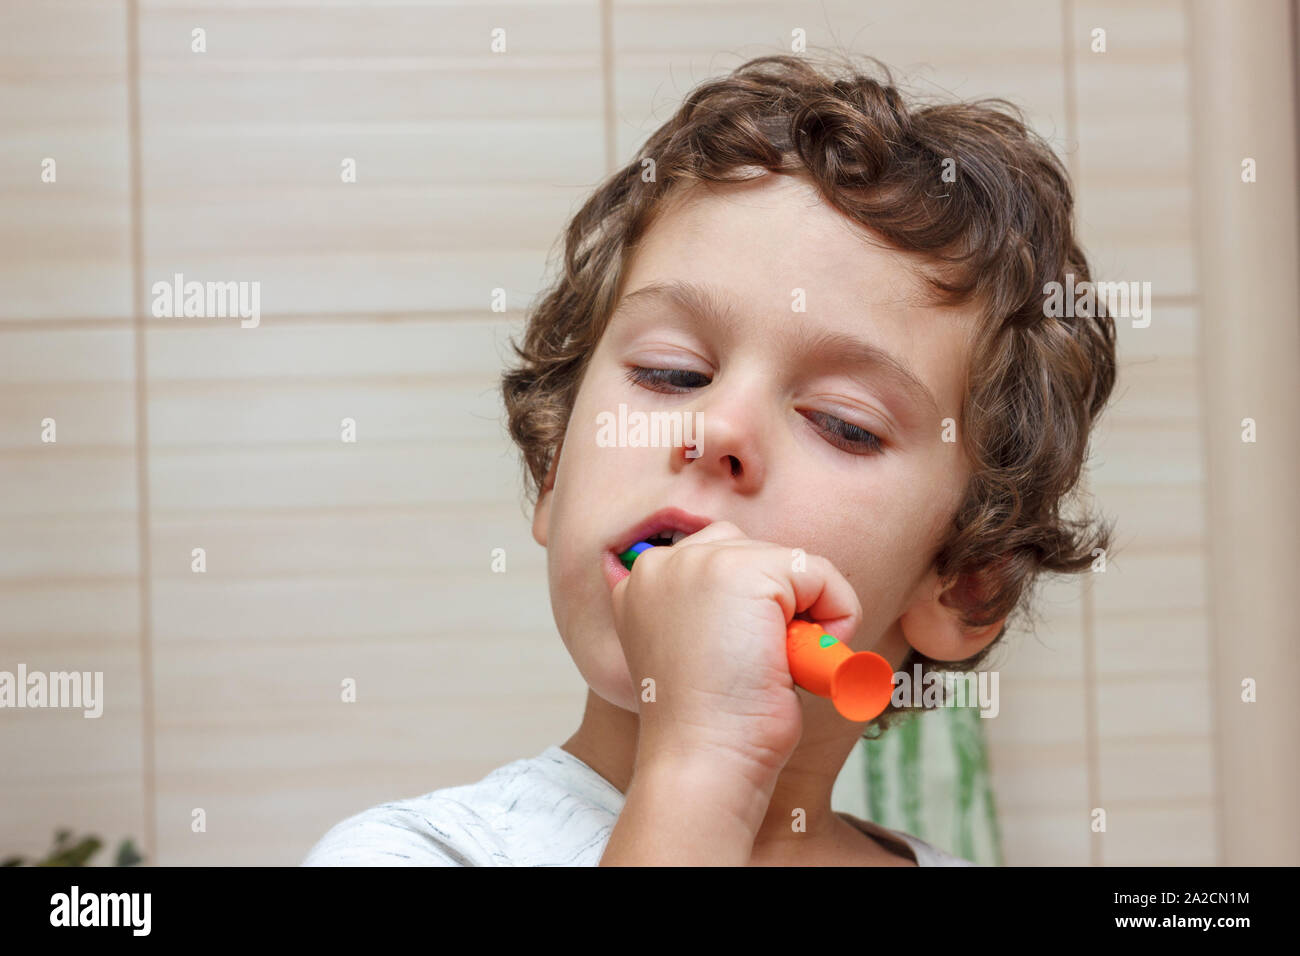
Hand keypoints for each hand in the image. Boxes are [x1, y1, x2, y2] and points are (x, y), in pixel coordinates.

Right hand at [609, 520, 863, 785]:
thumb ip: (713, 611)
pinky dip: (836, 614)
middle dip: (779, 606)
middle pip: (754, 553)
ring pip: (789, 565)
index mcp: (639, 583)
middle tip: (764, 666)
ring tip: (778, 664)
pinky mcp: (744, 569)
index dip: (750, 609)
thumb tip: (770, 600)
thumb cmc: (708, 726)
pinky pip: (820, 573)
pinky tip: (801, 658)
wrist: (703, 761)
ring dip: (806, 611)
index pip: (717, 559)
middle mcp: (659, 563)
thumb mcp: (697, 652)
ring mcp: (698, 560)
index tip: (740, 661)